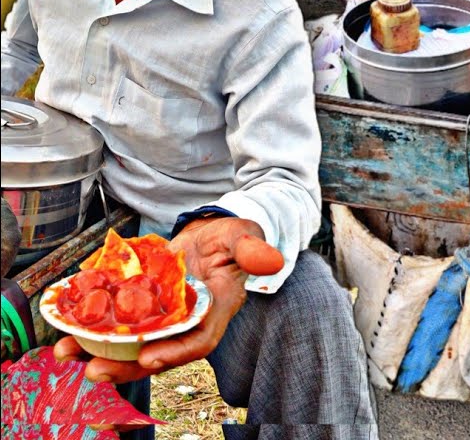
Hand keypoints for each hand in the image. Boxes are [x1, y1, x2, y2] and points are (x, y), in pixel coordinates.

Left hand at [55, 217, 283, 383]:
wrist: (207, 234)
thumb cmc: (229, 237)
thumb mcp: (243, 235)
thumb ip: (252, 248)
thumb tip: (272, 260)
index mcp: (215, 310)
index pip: (200, 340)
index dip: (176, 353)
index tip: (151, 358)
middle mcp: (186, 323)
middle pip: (158, 354)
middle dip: (125, 366)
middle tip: (94, 370)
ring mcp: (162, 319)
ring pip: (129, 346)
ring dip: (98, 353)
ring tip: (67, 353)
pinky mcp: (141, 310)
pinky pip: (114, 326)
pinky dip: (88, 329)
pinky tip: (63, 328)